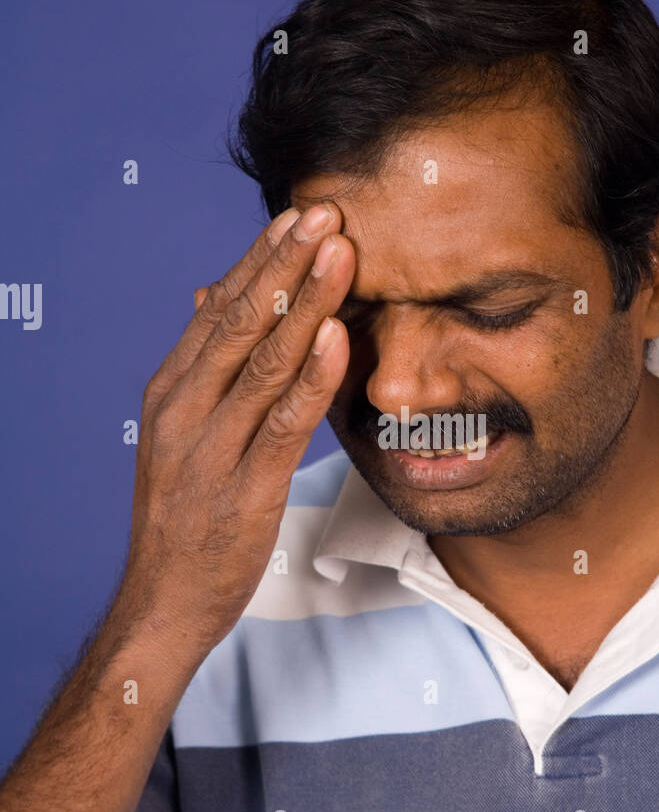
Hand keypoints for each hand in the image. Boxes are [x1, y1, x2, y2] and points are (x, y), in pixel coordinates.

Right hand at [114, 203, 354, 655]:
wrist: (164, 600)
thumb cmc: (183, 517)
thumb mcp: (182, 434)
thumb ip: (203, 368)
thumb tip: (210, 297)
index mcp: (171, 390)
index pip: (220, 309)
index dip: (262, 258)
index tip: (299, 216)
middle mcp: (185, 409)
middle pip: (241, 320)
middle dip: (287, 261)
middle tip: (327, 211)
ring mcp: (212, 448)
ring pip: (265, 360)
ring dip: (307, 302)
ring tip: (341, 252)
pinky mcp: (245, 488)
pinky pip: (285, 422)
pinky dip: (312, 375)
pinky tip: (336, 336)